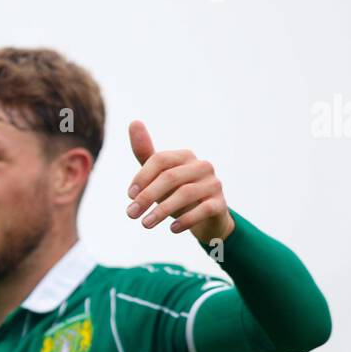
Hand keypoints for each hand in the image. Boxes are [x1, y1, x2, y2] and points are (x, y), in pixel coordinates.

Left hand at [126, 120, 234, 243]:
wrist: (206, 220)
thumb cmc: (177, 193)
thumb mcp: (159, 175)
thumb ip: (145, 153)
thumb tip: (134, 122)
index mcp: (185, 156)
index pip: (160, 159)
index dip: (142, 177)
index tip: (129, 196)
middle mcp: (202, 166)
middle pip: (170, 177)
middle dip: (147, 196)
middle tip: (130, 214)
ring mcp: (214, 184)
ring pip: (185, 194)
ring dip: (162, 210)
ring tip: (145, 224)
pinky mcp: (220, 204)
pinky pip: (203, 209)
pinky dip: (186, 219)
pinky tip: (172, 229)